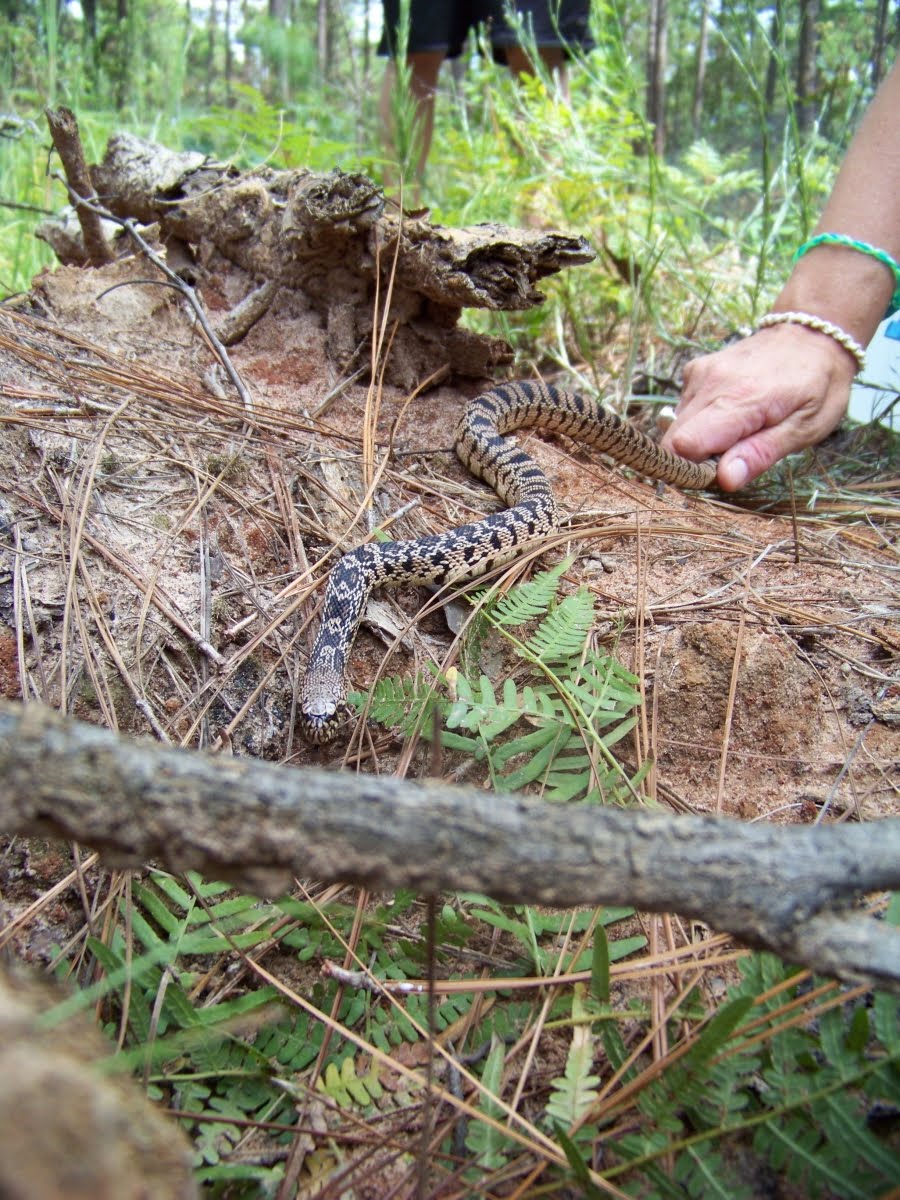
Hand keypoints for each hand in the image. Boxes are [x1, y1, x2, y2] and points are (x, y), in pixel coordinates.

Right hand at [661, 323, 857, 489]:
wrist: (812, 333)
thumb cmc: (817, 384)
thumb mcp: (806, 427)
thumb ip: (761, 454)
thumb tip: (724, 479)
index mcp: (740, 398)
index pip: (685, 446)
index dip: (696, 470)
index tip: (722, 473)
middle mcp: (711, 382)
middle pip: (674, 441)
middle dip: (696, 460)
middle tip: (736, 454)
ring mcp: (699, 373)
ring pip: (677, 427)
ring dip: (700, 440)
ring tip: (739, 430)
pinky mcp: (694, 370)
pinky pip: (682, 410)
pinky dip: (700, 421)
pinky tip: (729, 412)